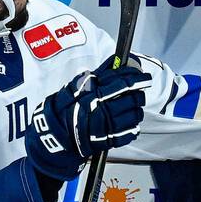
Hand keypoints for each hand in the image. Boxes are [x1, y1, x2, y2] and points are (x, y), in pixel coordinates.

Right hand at [25, 60, 150, 180]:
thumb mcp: (78, 85)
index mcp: (97, 94)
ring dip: (137, 110)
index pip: (125, 83)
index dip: (138, 78)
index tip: (144, 77)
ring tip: (133, 108)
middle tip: (138, 92)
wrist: (55, 133)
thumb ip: (99, 74)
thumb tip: (114, 61)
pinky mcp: (108, 140)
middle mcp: (104, 110)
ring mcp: (107, 126)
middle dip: (139, 94)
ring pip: (134, 116)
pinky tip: (129, 123)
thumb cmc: (65, 107)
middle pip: (133, 99)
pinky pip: (129, 133)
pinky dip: (132, 128)